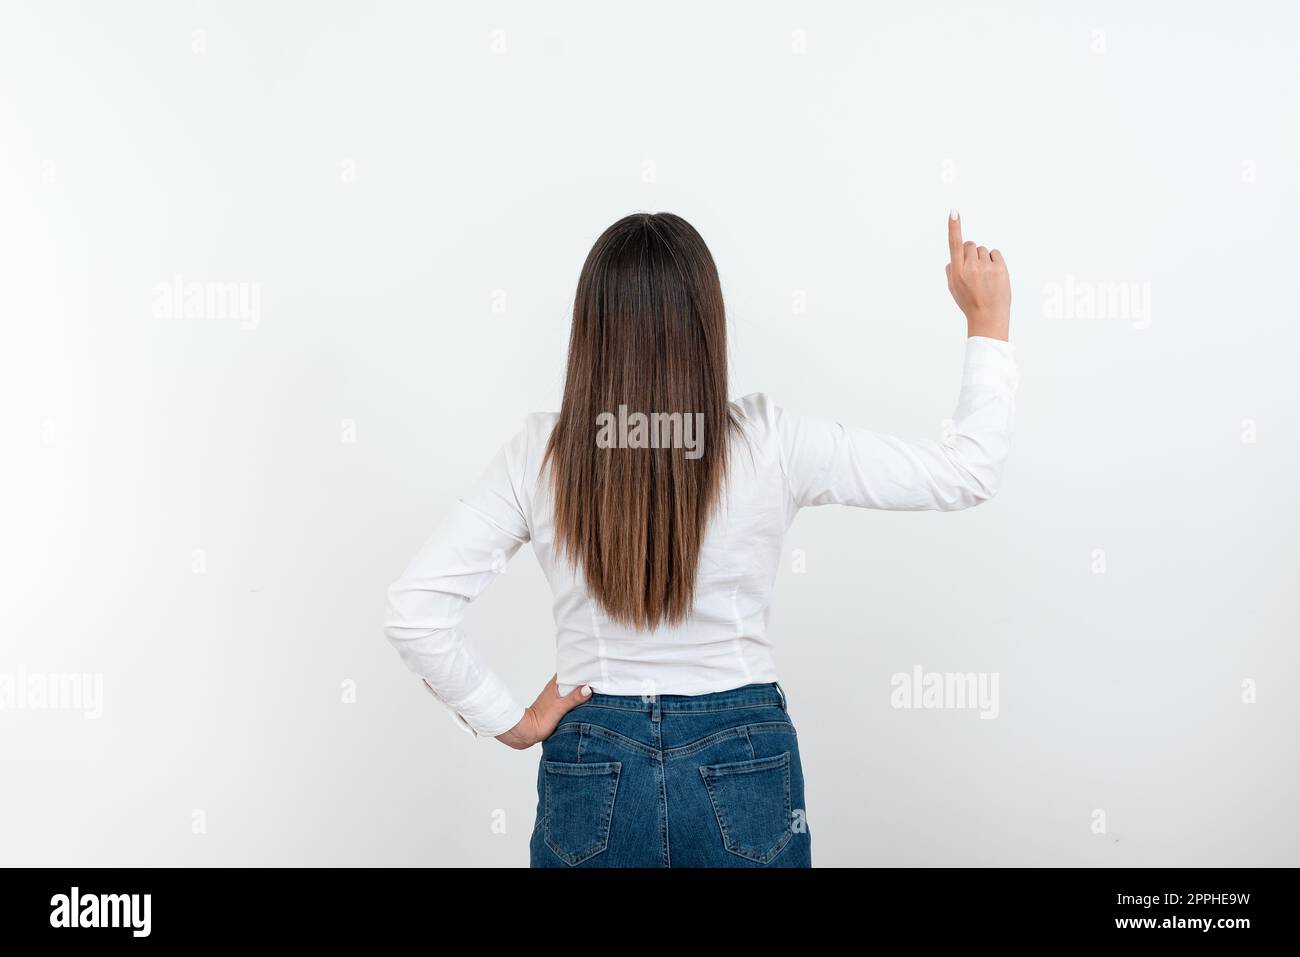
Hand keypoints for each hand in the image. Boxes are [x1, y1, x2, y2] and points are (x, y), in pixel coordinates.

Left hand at [495, 674, 591, 749]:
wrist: (526, 732)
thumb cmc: (540, 719)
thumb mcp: (560, 707)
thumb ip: (574, 698)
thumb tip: (588, 688)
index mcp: (555, 684)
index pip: (571, 670)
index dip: (582, 668)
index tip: (595, 668)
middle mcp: (556, 688)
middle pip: (574, 680)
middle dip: (585, 680)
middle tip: (600, 679)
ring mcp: (557, 698)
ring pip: (572, 690)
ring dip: (582, 691)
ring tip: (597, 690)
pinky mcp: (557, 707)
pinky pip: (571, 700)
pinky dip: (578, 700)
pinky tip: (586, 704)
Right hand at [946, 211, 1010, 341]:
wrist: (988, 317)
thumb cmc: (970, 303)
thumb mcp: (953, 289)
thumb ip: (950, 271)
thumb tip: (953, 258)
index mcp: (957, 272)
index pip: (954, 244)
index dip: (954, 227)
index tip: (954, 212)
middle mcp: (970, 267)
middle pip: (971, 245)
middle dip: (971, 253)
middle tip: (975, 270)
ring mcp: (986, 267)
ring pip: (983, 250)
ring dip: (983, 258)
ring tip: (985, 276)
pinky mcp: (1000, 268)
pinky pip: (995, 254)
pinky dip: (994, 261)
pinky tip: (993, 274)